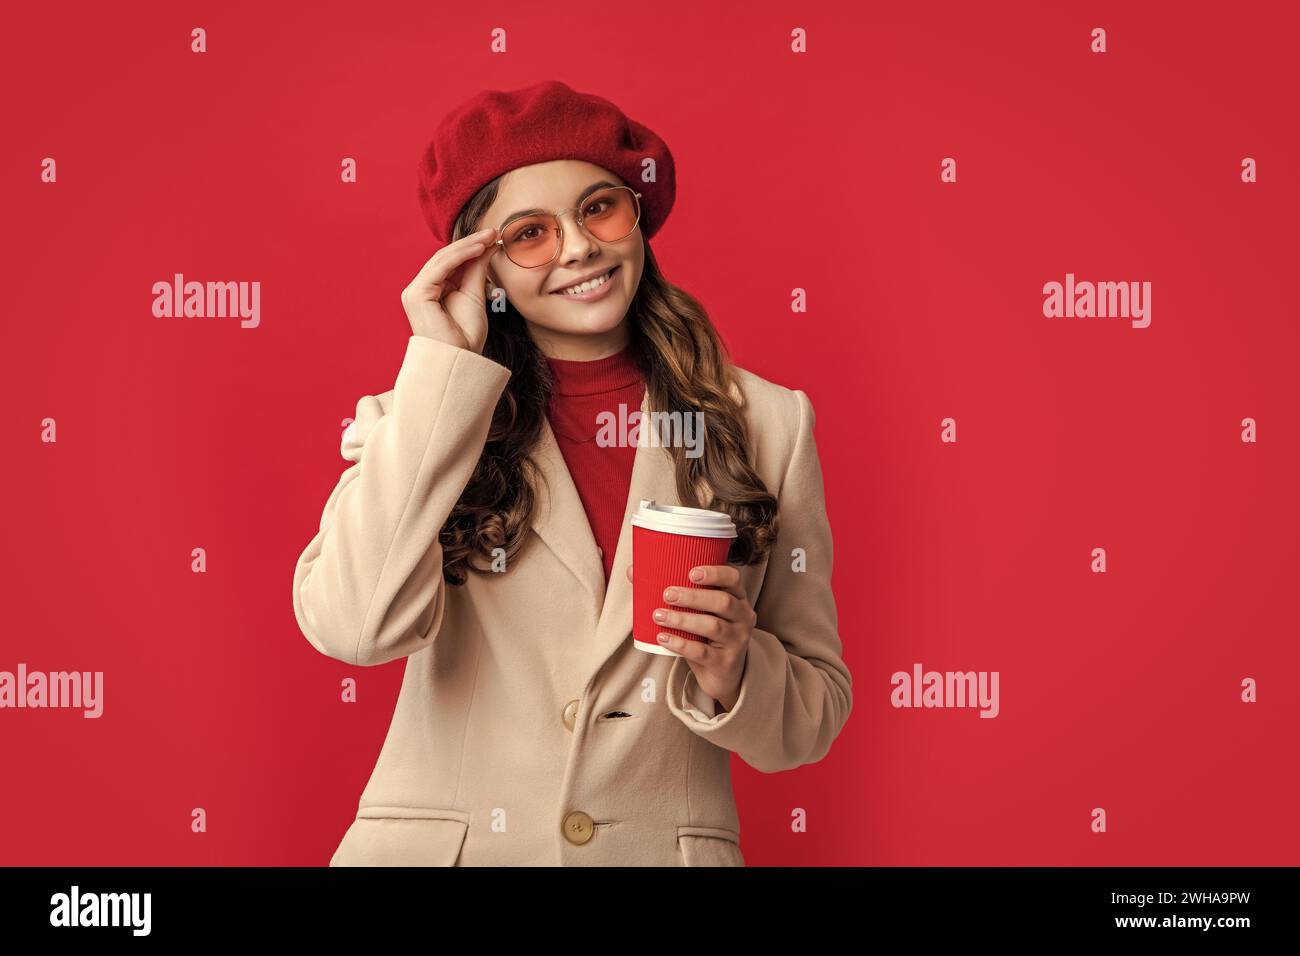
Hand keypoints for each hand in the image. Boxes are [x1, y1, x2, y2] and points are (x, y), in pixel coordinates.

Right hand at [401, 226, 498, 352]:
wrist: (460, 361)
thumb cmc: (466, 337)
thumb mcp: (475, 296)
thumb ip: (477, 270)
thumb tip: (487, 245)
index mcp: (431, 290)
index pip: (451, 262)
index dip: (472, 247)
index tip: (494, 237)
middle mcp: (420, 289)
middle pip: (446, 257)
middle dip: (471, 243)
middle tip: (494, 232)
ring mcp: (415, 291)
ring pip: (443, 259)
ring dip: (468, 246)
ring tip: (490, 237)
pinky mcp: (417, 295)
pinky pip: (440, 268)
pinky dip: (460, 256)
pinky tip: (479, 249)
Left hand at [626, 563, 753, 711]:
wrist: (722, 675)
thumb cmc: (706, 634)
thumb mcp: (698, 612)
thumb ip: (673, 591)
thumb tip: (634, 571)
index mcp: (737, 597)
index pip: (733, 578)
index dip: (715, 573)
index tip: (691, 572)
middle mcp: (743, 617)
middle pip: (723, 602)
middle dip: (693, 596)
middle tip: (667, 594)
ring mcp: (737, 641)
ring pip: (713, 626)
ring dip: (683, 619)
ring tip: (659, 616)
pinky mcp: (725, 662)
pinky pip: (702, 652)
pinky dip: (681, 644)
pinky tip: (663, 638)